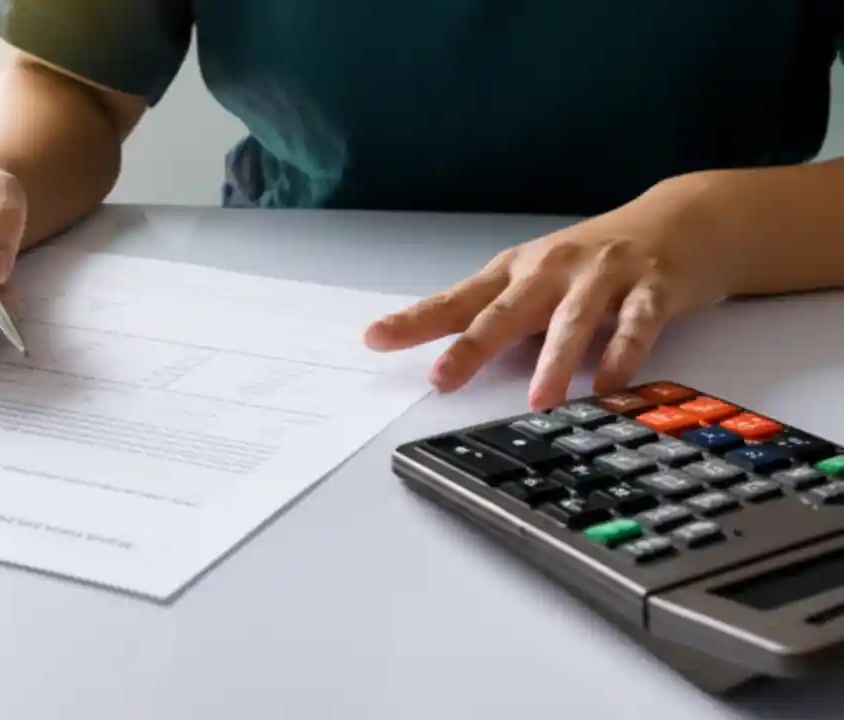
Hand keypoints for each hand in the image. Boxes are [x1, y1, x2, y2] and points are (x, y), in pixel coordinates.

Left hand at [364, 177, 734, 408]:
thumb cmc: (595, 261)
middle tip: (443, 378)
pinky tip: (611, 383)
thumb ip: (502, 321)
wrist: (681, 220)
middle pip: (505, 311)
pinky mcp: (652, 287)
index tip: (374, 338)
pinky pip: (637, 323)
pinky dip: (624, 353)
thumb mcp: (539, 283)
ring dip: (554, 360)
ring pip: (573, 319)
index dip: (415, 321)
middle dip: (472, 345)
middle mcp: (552, 271)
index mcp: (517, 273)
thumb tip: (453, 363)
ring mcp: (602, 276)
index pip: (457, 301)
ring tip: (539, 400)